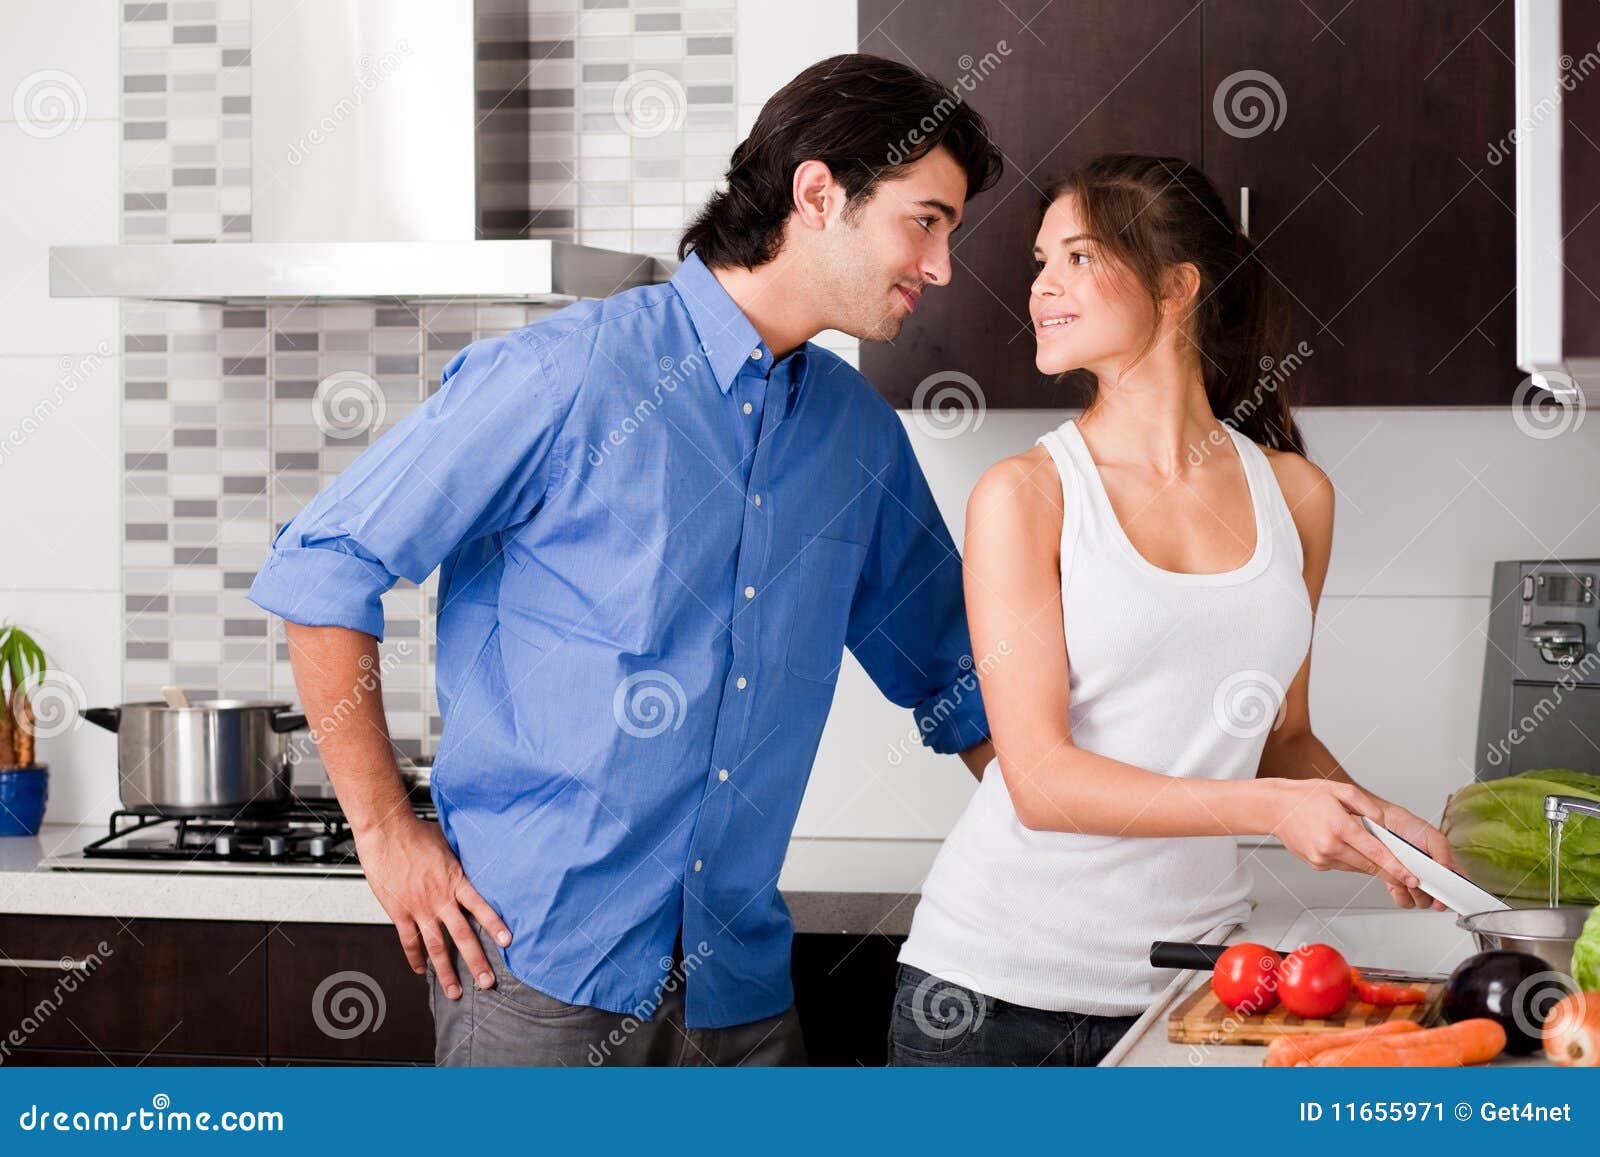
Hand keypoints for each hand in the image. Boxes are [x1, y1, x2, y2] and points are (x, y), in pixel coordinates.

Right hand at [355, 814, 512, 999]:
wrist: (386, 831)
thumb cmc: (417, 832)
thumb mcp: (450, 844)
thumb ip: (462, 861)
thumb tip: (477, 861)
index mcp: (455, 881)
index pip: (481, 907)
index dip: (495, 925)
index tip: (507, 942)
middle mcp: (439, 898)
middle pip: (462, 935)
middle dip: (476, 961)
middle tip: (487, 982)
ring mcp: (419, 908)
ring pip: (436, 946)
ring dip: (446, 971)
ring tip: (455, 991)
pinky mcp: (399, 912)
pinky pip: (409, 941)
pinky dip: (415, 958)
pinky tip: (421, 970)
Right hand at [1264, 778, 1421, 894]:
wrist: (1275, 808)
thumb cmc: (1305, 797)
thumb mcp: (1341, 790)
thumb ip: (1368, 806)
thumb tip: (1384, 826)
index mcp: (1340, 827)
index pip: (1376, 853)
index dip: (1397, 868)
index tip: (1411, 878)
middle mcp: (1330, 846)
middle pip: (1370, 866)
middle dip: (1389, 870)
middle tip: (1406, 874)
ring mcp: (1322, 858)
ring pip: (1357, 867)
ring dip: (1367, 862)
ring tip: (1361, 844)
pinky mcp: (1317, 864)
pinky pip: (1343, 865)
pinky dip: (1350, 858)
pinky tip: (1342, 844)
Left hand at [1375, 802, 1457, 911]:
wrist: (1383, 824)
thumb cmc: (1410, 828)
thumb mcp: (1433, 837)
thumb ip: (1443, 853)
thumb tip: (1448, 869)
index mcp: (1445, 866)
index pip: (1458, 886)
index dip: (1458, 896)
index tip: (1454, 900)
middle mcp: (1431, 878)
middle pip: (1440, 899)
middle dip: (1434, 897)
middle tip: (1427, 886)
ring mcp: (1415, 882)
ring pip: (1422, 901)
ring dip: (1417, 895)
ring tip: (1411, 881)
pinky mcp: (1398, 885)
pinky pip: (1404, 901)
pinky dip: (1402, 896)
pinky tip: (1399, 886)